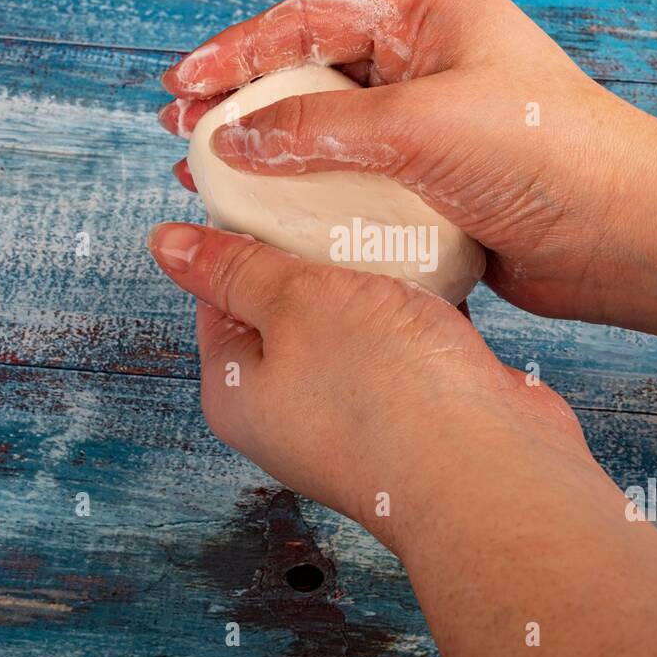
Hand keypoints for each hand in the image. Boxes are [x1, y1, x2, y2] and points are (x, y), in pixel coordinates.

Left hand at [146, 222, 656, 656]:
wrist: (490, 468)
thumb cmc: (383, 391)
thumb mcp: (295, 303)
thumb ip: (235, 268)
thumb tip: (165, 244)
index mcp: (237, 391)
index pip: (218, 297)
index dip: (242, 237)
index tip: (274, 188)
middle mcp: (289, 409)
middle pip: (287, 308)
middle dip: (315, 252)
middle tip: (338, 196)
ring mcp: (355, 412)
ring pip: (353, 322)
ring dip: (373, 277)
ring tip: (392, 221)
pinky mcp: (415, 408)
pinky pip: (405, 341)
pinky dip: (418, 306)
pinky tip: (439, 264)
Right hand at [160, 0, 656, 324]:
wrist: (623, 236)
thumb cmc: (546, 154)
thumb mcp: (419, 124)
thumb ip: (319, 126)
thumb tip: (238, 138)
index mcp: (432, 16)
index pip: (314, 20)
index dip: (241, 49)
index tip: (185, 80)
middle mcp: (430, 64)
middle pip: (313, 73)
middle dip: (245, 102)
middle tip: (184, 128)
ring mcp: (433, 127)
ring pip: (329, 133)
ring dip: (270, 154)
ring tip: (209, 174)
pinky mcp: (437, 185)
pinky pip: (357, 183)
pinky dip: (312, 198)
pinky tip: (269, 217)